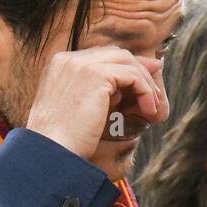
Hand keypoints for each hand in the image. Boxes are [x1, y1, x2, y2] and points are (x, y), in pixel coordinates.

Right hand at [24, 46, 167, 159]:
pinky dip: (145, 91)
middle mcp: (69, 60)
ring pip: (127, 62)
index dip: (126, 69)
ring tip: (153, 108)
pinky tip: (149, 111)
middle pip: (116, 54)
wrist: (51, 153)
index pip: (101, 56)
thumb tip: (122, 91)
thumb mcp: (76, 112)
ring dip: (145, 84)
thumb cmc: (62, 143)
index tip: (144, 86)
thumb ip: (95, 95)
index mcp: (60, 66)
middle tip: (155, 94)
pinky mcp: (95, 75)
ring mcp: (81, 65)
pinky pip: (132, 75)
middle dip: (140, 71)